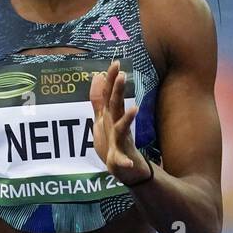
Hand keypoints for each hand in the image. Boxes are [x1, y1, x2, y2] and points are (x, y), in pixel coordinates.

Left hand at [90, 59, 150, 182]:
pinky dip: (125, 162)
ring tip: (134, 109)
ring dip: (127, 119)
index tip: (115, 62)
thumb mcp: (102, 119)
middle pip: (116, 106)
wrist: (126, 170)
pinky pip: (122, 160)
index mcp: (111, 116)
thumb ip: (98, 100)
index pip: (110, 94)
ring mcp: (120, 142)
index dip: (111, 79)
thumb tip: (97, 76)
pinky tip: (128, 163)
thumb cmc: (113, 143)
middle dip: (118, 91)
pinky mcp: (119, 159)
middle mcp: (117, 126)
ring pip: (123, 129)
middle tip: (122, 75)